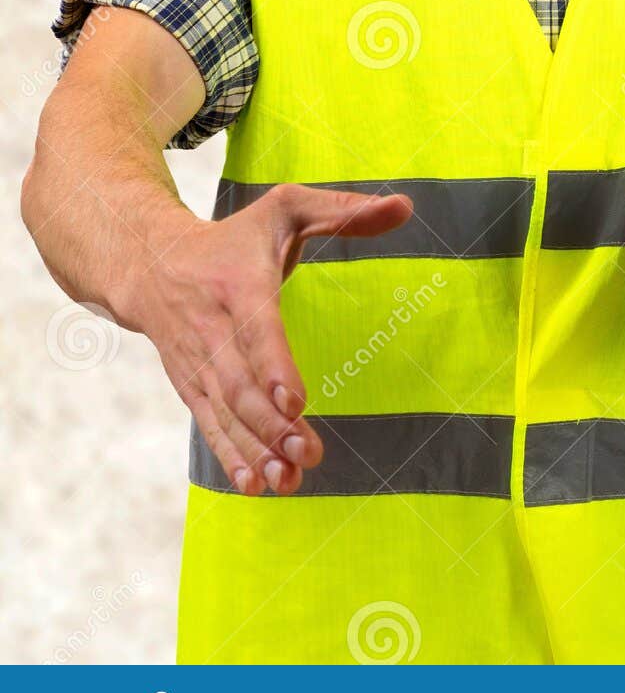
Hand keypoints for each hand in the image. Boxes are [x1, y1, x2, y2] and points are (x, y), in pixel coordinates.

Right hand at [123, 184, 411, 493]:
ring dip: (256, 448)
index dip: (273, 365)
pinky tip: (255, 485)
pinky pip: (210, 425)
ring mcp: (198, 363)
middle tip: (310, 453)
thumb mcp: (286, 208)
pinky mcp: (191, 386)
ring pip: (226, 411)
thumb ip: (343, 209)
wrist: (150, 263)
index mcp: (238, 283)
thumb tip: (404, 206)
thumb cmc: (234, 237)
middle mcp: (212, 328)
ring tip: (289, 479)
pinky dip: (231, 456)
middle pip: (240, 382)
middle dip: (271, 424)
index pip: (256, 328)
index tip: (295, 402)